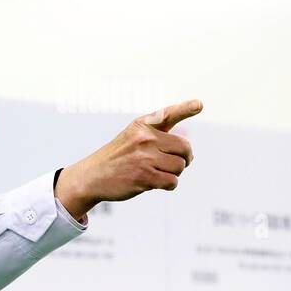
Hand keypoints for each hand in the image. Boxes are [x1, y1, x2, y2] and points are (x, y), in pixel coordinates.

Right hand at [55, 99, 200, 220]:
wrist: (91, 176)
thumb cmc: (116, 157)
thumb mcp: (131, 137)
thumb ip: (156, 135)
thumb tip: (187, 150)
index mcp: (142, 126)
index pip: (168, 114)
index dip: (185, 109)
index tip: (199, 105)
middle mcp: (144, 139)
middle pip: (184, 148)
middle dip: (184, 158)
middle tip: (174, 163)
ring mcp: (144, 158)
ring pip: (180, 166)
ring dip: (173, 173)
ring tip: (156, 173)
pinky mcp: (144, 177)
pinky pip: (172, 181)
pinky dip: (168, 185)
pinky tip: (154, 183)